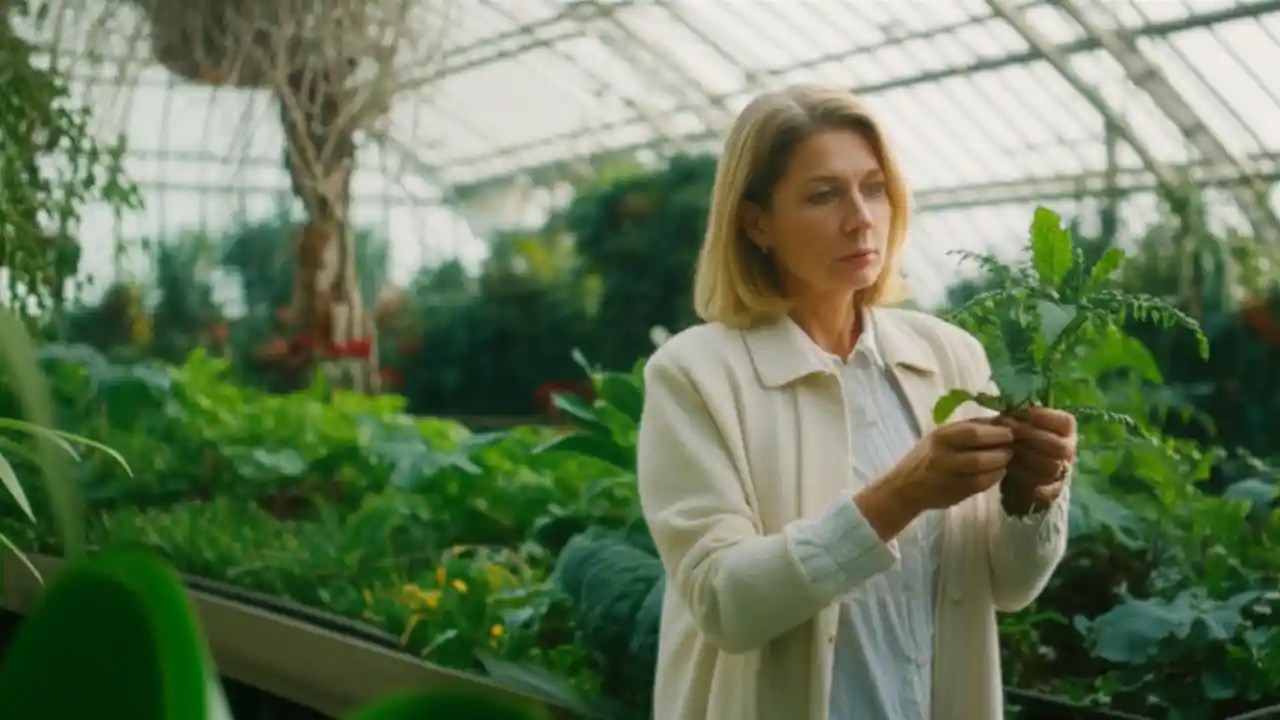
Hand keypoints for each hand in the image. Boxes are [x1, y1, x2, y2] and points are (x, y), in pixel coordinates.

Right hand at [854, 419, 1012, 541]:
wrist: (906, 487)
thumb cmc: (928, 455)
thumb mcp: (941, 435)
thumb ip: (969, 427)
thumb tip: (1002, 419)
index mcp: (941, 437)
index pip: (975, 432)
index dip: (997, 432)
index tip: (1010, 431)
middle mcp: (944, 457)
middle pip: (982, 455)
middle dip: (1002, 450)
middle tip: (1011, 447)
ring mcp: (949, 478)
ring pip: (984, 473)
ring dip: (1001, 465)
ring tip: (1005, 459)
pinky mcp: (956, 493)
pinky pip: (982, 485)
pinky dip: (994, 478)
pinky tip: (997, 472)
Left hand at [998, 406, 1075, 514]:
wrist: (1016, 471)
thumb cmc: (1018, 440)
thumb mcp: (1017, 424)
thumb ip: (1017, 417)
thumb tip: (1009, 415)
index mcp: (1063, 430)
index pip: (1066, 422)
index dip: (1046, 417)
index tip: (1025, 415)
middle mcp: (1067, 450)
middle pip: (1060, 447)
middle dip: (1033, 440)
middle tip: (1012, 436)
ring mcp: (1062, 471)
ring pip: (1051, 468)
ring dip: (1027, 461)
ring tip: (1009, 456)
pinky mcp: (1053, 491)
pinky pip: (1051, 492)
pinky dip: (1039, 490)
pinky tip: (1026, 484)